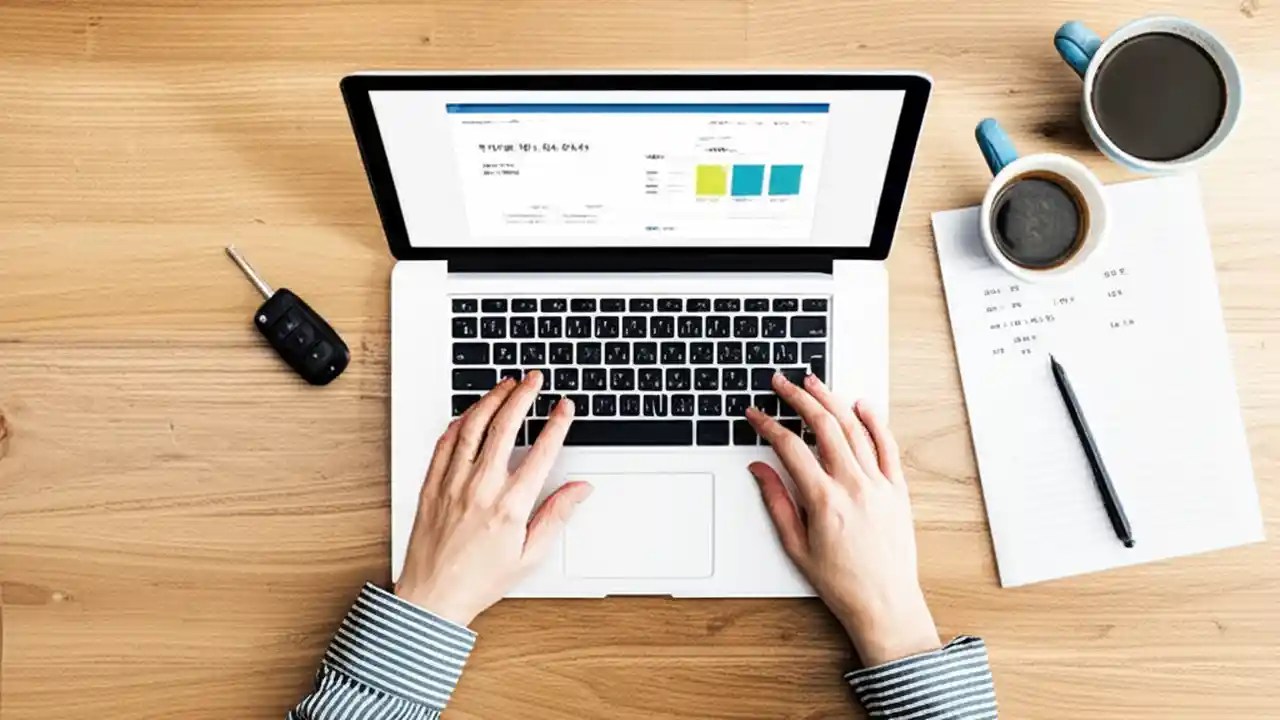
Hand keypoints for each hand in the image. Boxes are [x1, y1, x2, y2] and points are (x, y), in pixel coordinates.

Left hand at [394, 372, 591, 625]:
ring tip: (505, 385)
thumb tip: (580, 490)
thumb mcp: (530, 555)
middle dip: (523, 396)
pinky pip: (444, 444)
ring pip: (472, 427)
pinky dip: (459, 422)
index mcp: (510, 506)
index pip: (541, 451)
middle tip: (534, 380)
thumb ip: (556, 515)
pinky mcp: (431, 486)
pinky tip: (470, 412)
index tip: (564, 407)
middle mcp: (480, 488)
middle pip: (504, 427)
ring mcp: (452, 484)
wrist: (432, 598)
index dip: (557, 424)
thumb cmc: (479, 581)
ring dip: (491, 400)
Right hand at [745, 373, 939, 666]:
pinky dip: (874, 421)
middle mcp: (854, 486)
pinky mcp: (897, 489)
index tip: (756, 414)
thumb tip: (759, 470)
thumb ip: (776, 502)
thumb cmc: (841, 582)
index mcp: (824, 501)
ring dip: (832, 400)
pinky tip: (861, 405)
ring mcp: (879, 485)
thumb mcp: (796, 545)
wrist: (884, 602)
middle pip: (823, 426)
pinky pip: (887, 445)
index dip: (768, 425)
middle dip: (798, 398)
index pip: (790, 447)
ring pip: (854, 428)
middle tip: (782, 383)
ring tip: (814, 383)